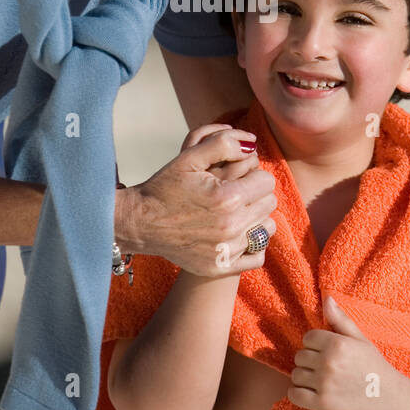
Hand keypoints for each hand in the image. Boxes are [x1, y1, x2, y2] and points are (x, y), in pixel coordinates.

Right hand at [117, 123, 276, 279]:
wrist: (140, 223)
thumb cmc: (165, 187)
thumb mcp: (190, 157)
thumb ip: (224, 143)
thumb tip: (252, 143)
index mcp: (227, 197)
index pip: (267, 181)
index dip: (253, 175)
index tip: (238, 177)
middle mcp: (231, 226)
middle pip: (269, 203)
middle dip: (255, 194)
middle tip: (234, 192)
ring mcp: (227, 250)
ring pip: (267, 228)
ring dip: (255, 217)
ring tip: (235, 212)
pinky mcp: (221, 266)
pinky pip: (258, 256)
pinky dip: (252, 245)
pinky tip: (236, 234)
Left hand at [286, 294, 395, 409]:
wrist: (390, 400)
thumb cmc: (374, 367)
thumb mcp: (361, 340)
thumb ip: (341, 319)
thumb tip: (327, 298)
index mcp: (337, 343)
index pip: (308, 338)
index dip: (316, 346)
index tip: (328, 354)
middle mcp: (329, 362)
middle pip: (300, 357)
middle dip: (310, 362)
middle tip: (326, 370)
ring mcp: (325, 383)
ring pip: (296, 375)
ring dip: (304, 379)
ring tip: (321, 382)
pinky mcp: (322, 403)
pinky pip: (294, 395)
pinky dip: (298, 395)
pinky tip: (311, 394)